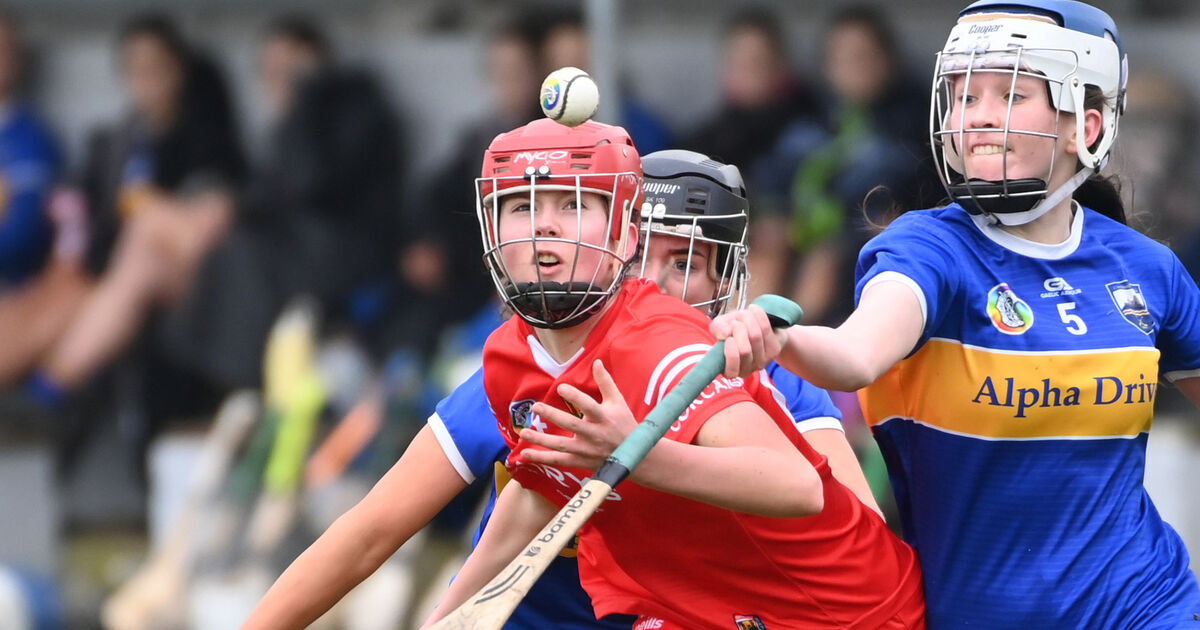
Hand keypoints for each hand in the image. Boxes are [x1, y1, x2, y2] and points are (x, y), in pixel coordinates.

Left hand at [519, 360, 636, 469]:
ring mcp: (586, 450)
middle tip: (536, 406)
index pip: (588, 405)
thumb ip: (606, 382)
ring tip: (523, 432)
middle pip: (571, 425)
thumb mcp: (618, 401)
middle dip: (553, 416)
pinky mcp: (580, 462)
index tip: (561, 387)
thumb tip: (597, 362)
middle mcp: (594, 434)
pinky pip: (558, 461)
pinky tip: (524, 454)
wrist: (636, 456)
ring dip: (540, 440)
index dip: (575, 396)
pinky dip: (541, 459)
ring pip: (561, 446)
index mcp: (603, 417)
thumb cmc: (624, 423)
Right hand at [709, 304, 787, 377]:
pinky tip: (753, 310)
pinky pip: (765, 329)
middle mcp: (746, 370)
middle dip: (737, 329)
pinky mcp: (773, 350)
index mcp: (730, 369)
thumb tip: (726, 333)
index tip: (729, 338)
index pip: (731, 371)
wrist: (757, 324)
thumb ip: (717, 328)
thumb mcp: (721, 326)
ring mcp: (762, 361)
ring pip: (755, 337)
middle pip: (744, 350)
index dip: (730, 353)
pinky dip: (758, 315)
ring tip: (743, 314)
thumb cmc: (735, 329)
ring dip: (747, 319)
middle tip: (735, 322)